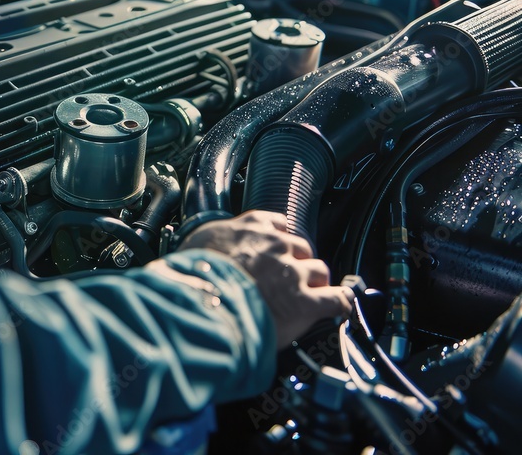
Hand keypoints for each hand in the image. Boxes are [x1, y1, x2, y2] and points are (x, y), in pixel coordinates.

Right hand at [180, 210, 352, 349]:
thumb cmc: (191, 276)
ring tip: (306, 296)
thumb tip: (201, 255)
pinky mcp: (303, 302)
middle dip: (297, 262)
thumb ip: (209, 245)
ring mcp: (292, 273)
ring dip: (314, 283)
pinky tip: (339, 307)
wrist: (201, 301)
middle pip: (301, 248)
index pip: (276, 224)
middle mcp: (276, 245)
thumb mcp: (193, 246)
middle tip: (285, 279)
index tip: (275, 248)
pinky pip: (335, 299)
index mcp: (250, 228)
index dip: (279, 239)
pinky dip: (339, 304)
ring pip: (319, 271)